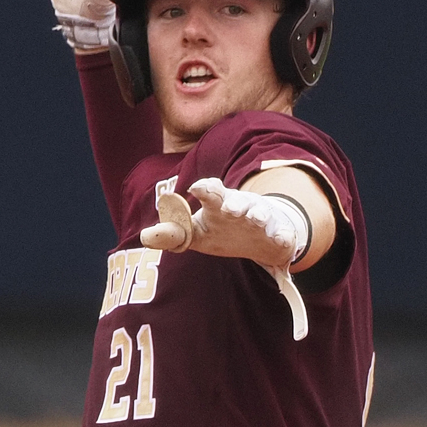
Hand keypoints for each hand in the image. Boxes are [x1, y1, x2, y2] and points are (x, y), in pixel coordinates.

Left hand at [142, 178, 309, 263]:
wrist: (262, 238)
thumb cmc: (224, 230)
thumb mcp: (197, 234)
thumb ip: (174, 234)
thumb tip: (144, 237)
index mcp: (218, 204)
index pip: (210, 192)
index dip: (205, 189)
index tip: (196, 188)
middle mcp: (240, 208)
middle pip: (235, 201)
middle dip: (233, 202)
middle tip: (228, 206)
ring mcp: (261, 219)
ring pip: (260, 214)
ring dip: (258, 215)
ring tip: (257, 218)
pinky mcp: (278, 234)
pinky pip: (281, 234)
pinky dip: (281, 235)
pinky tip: (280, 238)